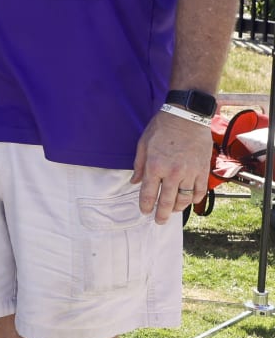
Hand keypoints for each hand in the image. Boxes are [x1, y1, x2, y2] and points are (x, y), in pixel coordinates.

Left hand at [133, 108, 213, 222]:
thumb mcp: (143, 144)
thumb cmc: (162, 128)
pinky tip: (190, 201)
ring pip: (185, 199)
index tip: (144, 212)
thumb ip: (139, 166)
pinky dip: (195, 198)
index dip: (146, 206)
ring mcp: (190, 172)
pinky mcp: (203, 170)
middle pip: (167, 201)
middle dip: (162, 214)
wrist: (186, 116)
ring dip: (178, 208)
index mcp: (155, 166)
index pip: (149, 194)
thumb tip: (135, 183)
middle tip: (159, 221)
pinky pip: (200, 190)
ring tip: (173, 211)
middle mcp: (173, 173)